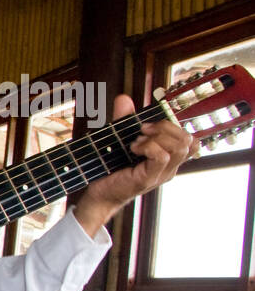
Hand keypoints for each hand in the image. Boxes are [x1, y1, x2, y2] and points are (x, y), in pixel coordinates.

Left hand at [74, 94, 195, 235]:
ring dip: (157, 137)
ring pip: (180, 147)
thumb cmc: (110, 167)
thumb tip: (124, 98)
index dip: (174, 126)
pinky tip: (134, 149)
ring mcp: (161, 174)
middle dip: (166, 128)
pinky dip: (149, 147)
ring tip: (137, 142)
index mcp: (169, 158)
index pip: (192, 139)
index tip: (148, 125)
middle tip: (142, 131)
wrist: (97, 192)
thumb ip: (124, 119)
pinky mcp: (149, 179)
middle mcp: (170, 167)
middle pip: (189, 140)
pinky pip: (163, 157)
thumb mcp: (120, 138)